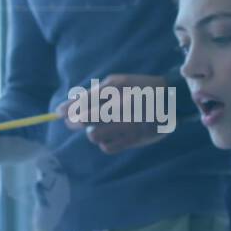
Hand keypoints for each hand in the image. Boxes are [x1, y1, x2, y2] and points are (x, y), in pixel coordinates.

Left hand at [57, 73, 175, 154]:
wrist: (171, 101)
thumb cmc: (139, 88)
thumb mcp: (117, 82)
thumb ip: (92, 93)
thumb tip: (66, 106)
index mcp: (118, 89)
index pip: (85, 102)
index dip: (69, 108)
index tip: (59, 113)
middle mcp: (123, 107)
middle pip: (87, 120)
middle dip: (75, 121)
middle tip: (72, 121)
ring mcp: (129, 125)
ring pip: (95, 136)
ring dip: (91, 132)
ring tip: (96, 127)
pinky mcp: (134, 140)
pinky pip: (107, 148)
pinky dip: (103, 143)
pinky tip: (108, 136)